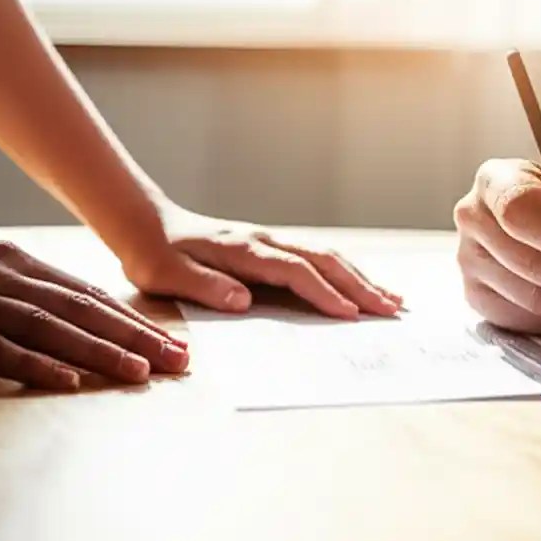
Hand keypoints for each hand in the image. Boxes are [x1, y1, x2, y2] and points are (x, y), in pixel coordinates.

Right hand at [0, 226, 188, 388]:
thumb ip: (10, 293)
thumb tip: (60, 325)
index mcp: (9, 260)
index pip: (84, 295)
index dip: (131, 320)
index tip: (172, 343)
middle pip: (80, 309)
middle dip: (135, 336)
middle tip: (181, 362)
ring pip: (49, 328)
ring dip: (100, 350)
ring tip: (142, 372)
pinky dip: (35, 364)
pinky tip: (69, 380)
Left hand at [121, 210, 401, 319]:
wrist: (147, 225)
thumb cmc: (156, 256)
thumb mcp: (169, 276)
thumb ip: (205, 287)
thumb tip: (243, 300)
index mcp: (243, 250)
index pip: (295, 271)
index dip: (323, 293)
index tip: (350, 315)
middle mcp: (264, 241)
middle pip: (323, 260)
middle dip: (360, 286)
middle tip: (392, 310)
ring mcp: (271, 241)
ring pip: (327, 256)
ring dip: (360, 277)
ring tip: (393, 299)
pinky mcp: (272, 246)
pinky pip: (316, 257)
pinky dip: (344, 272)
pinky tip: (360, 284)